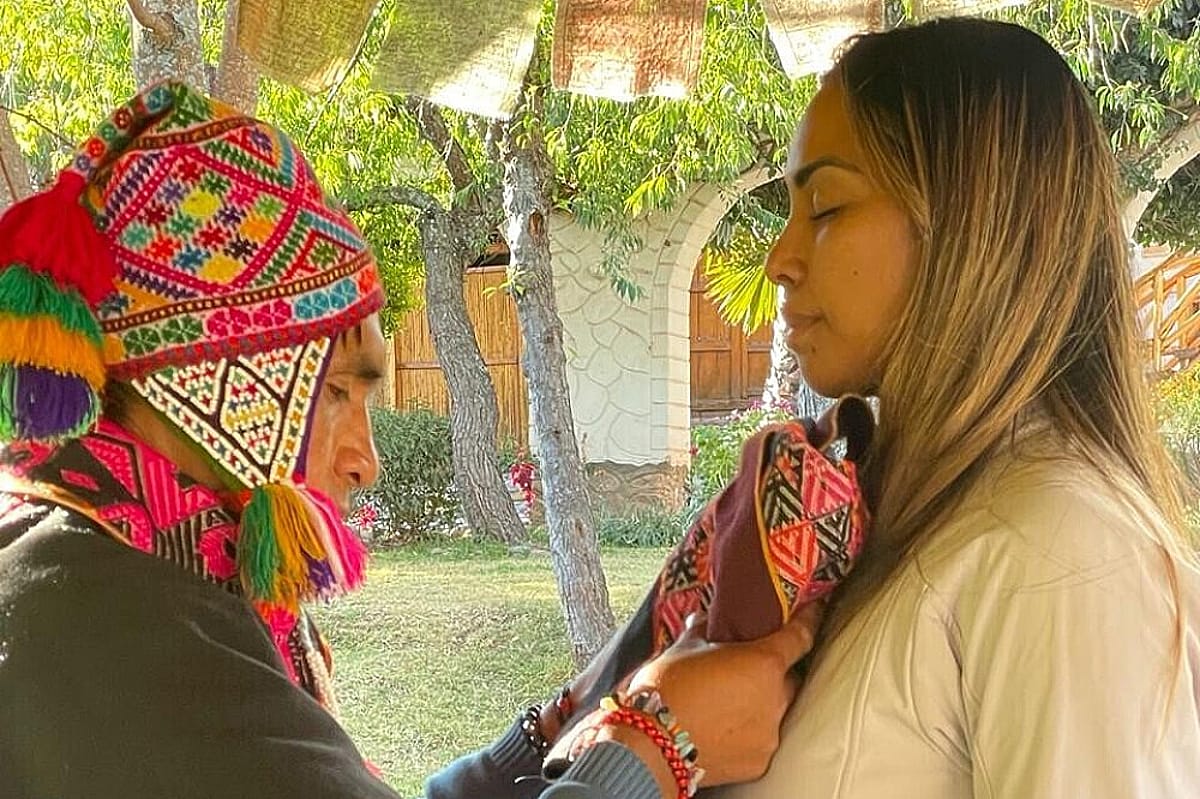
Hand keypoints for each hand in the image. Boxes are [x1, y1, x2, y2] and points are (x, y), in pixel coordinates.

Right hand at [626, 601, 824, 787]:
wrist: (649, 745)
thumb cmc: (665, 691)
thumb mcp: (683, 648)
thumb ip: (703, 630)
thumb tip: (705, 619)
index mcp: (763, 663)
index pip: (801, 635)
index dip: (809, 619)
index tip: (812, 609)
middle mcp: (775, 699)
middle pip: (789, 677)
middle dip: (774, 671)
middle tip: (748, 666)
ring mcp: (770, 734)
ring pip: (776, 711)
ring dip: (760, 703)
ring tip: (728, 701)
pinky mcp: (759, 762)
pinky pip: (762, 739)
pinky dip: (748, 731)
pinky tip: (723, 727)